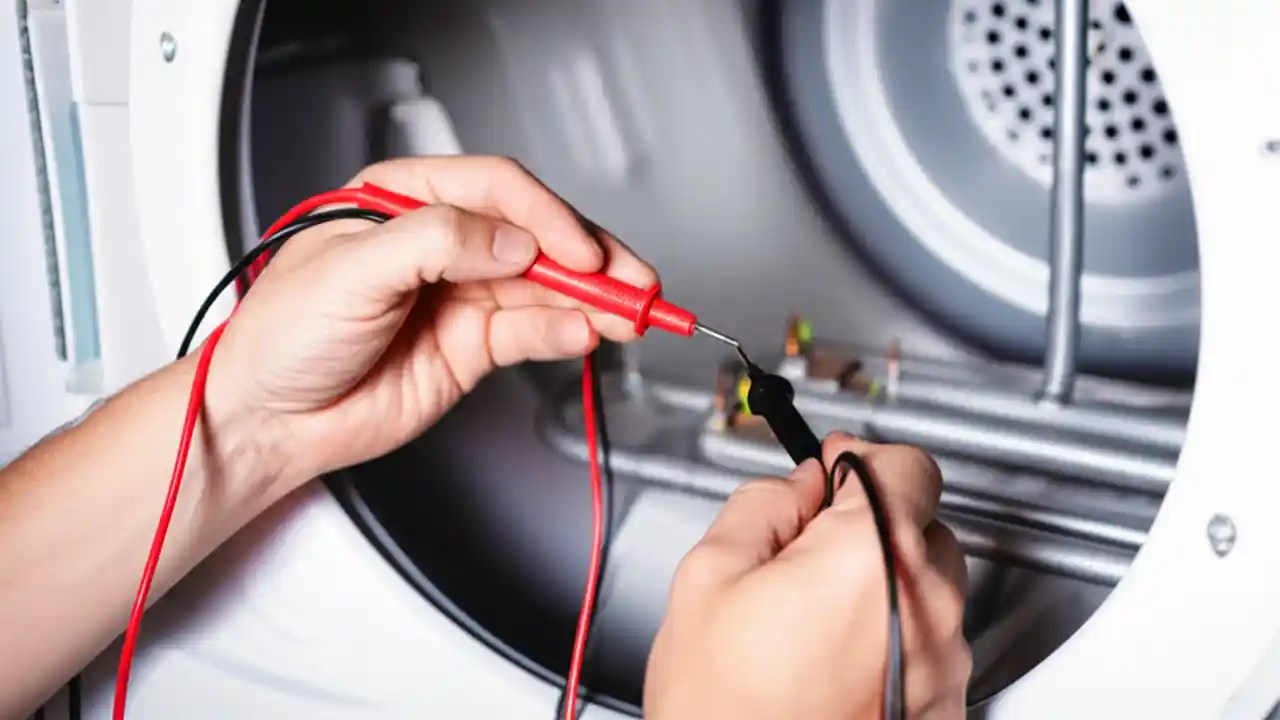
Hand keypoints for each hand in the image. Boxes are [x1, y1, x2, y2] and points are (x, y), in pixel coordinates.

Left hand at [205, 156, 655, 483]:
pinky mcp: (473, 345)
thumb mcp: (351, 268)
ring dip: (591, 298)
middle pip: (535, 235)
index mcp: (404, 200)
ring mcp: (461, 295)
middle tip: (632, 281)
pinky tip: (587, 334)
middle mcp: (441, 243)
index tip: (575, 251)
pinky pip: (531, 332)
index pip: (496, 190)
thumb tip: (510, 241)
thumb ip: (435, 243)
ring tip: (630, 313)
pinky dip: (565, 334)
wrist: (269, 420)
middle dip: (589, 257)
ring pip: (544, 286)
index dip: (546, 217)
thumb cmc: (282, 336)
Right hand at [645, 434, 970, 719]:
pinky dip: (894, 633)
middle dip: (869, 522)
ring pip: (929, 584)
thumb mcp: (707, 578)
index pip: (907, 464)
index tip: (836, 468)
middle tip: (808, 545)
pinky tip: (835, 655)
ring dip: (884, 580)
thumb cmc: (723, 709)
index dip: (862, 457)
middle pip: (921, 522)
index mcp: (869, 556)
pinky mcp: (945, 705)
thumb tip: (795, 486)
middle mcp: (926, 606)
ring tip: (814, 613)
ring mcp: (944, 662)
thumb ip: (760, 506)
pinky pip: (931, 641)